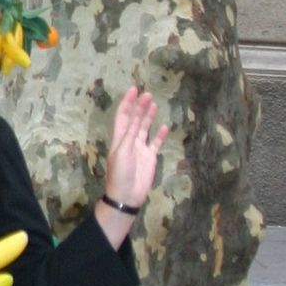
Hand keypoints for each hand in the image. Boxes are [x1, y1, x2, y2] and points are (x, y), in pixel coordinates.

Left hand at [103, 85, 168, 209]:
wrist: (127, 195)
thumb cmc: (120, 174)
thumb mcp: (122, 152)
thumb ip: (130, 135)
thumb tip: (136, 118)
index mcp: (119, 138)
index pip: (123, 116)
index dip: (127, 103)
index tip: (133, 90)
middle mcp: (129, 140)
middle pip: (135, 119)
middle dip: (139, 106)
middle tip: (147, 94)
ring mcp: (140, 148)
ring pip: (145, 128)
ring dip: (148, 116)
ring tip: (153, 103)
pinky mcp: (150, 157)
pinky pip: (156, 143)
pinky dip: (160, 134)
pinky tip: (165, 125)